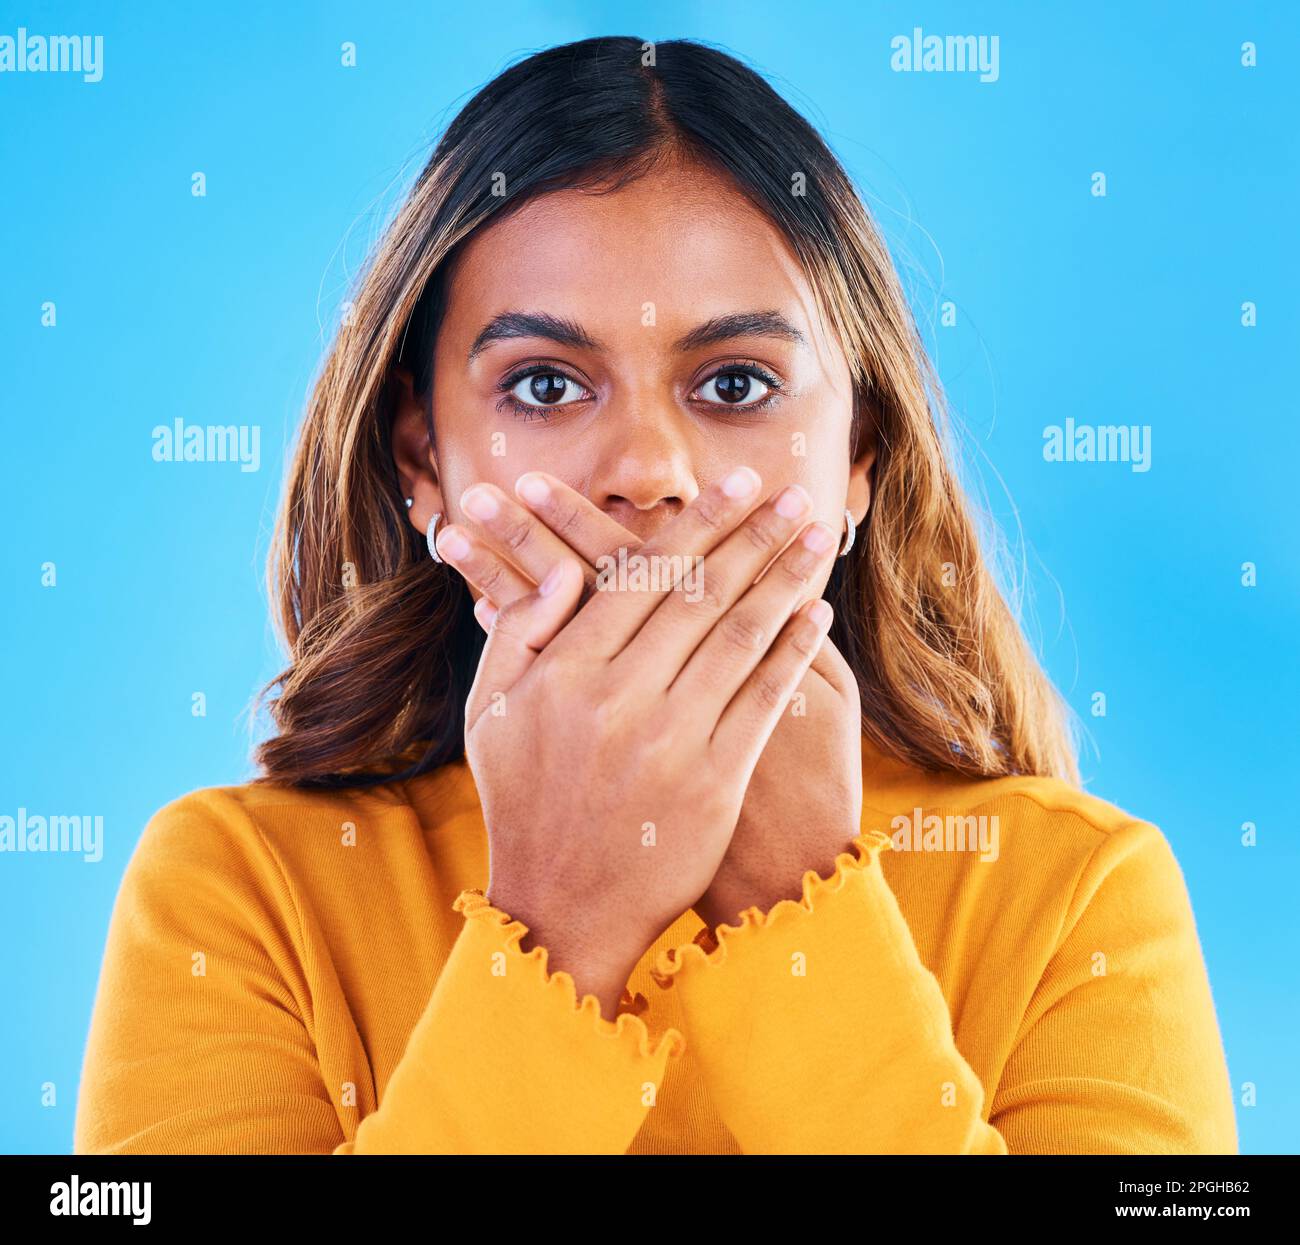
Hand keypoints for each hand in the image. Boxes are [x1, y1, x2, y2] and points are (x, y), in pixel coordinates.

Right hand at [449, 468, 839, 1015]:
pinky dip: (793, 652)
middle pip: (700, 595)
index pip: (642, 576)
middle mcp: (620, 700)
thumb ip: (520, 632)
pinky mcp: (714, 783)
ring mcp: (671, 742)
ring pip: (739, 637)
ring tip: (816, 537)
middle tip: (795, 493)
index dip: (697, 525)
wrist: (563, 908)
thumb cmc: (523, 802)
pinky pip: (762, 701)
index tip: (735, 485)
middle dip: (755, 535)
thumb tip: (565, 568)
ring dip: (784, 578)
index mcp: (564, 674)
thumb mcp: (491, 713)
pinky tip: (817, 614)